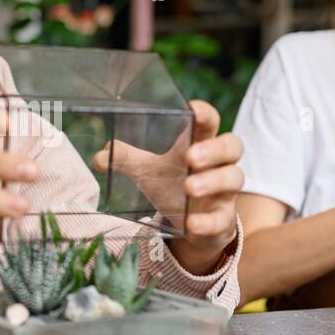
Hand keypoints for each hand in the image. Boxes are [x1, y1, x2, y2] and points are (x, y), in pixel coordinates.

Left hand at [92, 100, 242, 273]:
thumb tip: (99, 156)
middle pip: (232, 146)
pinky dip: (208, 221)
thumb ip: (126, 159)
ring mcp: (224, 192)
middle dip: (214, 150)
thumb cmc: (172, 185)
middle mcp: (218, 165)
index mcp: (200, 145)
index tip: (192, 109)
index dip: (205, 114)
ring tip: (189, 188)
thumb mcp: (148, 170)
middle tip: (190, 158)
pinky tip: (193, 223)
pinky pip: (223, 218)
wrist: (192, 225)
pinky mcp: (223, 219)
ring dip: (213, 182)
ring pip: (235, 178)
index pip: (211, 122)